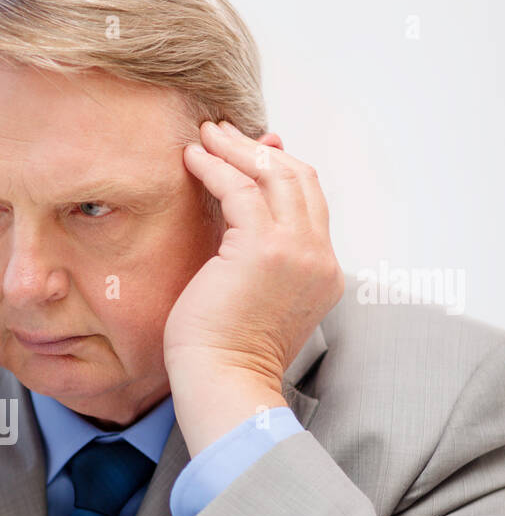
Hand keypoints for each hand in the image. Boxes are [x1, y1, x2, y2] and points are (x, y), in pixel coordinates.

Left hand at [165, 120, 344, 455]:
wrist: (225, 383)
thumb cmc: (225, 354)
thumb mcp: (253, 297)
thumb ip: (255, 257)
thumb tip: (239, 216)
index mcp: (322, 272)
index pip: (310, 202)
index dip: (281, 168)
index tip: (251, 149)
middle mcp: (318, 256)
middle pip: (298, 178)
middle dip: (258, 148)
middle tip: (222, 131)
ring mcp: (297, 250)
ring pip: (273, 174)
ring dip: (236, 148)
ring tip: (204, 135)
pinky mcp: (263, 248)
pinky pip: (240, 189)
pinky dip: (215, 167)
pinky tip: (192, 159)